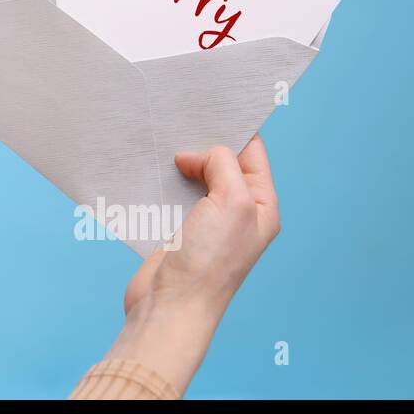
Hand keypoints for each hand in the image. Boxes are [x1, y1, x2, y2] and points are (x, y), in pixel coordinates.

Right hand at [99, 135, 279, 393]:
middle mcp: (237, 213)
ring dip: (180, 161)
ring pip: (195, 177)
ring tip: (163, 141)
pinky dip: (163, 179)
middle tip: (181, 121)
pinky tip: (151, 168)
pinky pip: (173, 193)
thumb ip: (222, 166)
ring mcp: (206, 222)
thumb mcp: (232, 203)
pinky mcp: (177, 228)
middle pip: (222, 163)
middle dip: (203, 144)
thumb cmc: (209, 262)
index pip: (252, 155)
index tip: (210, 107)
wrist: (169, 306)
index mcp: (261, 207)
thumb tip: (194, 156)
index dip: (234, 130)